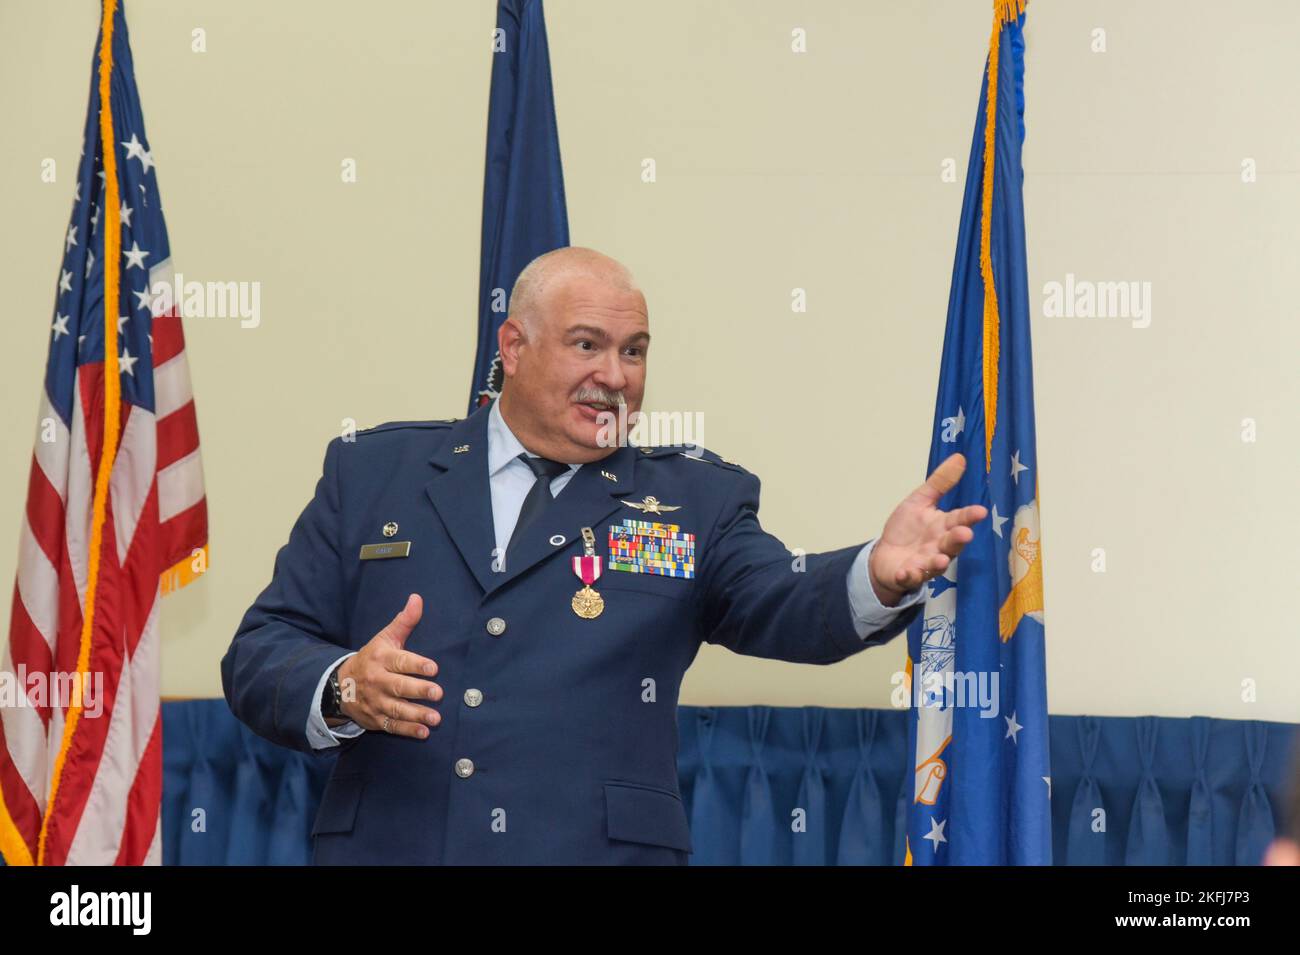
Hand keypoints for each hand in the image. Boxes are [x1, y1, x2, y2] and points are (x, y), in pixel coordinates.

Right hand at [336, 594, 441, 738]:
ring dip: (416, 715)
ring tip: (436, 718)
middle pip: (398, 686)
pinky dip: (407, 730)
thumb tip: (417, 598)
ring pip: (396, 709)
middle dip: (418, 691)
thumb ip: (404, 621)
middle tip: (438, 693)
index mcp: (381, 659)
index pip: (400, 661)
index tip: (434, 668)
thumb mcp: (385, 638)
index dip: (416, 664)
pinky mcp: (375, 719)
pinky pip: (391, 727)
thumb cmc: (372, 658)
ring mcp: (375, 702)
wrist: (340, 685)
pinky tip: (423, 732)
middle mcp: (377, 681)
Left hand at [868, 453, 987, 605]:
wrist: (886, 556)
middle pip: (952, 543)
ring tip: (942, 559)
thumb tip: (960, 456)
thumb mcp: (920, 501)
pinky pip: (910, 577)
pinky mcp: (909, 575)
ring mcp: (925, 563)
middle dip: (958, 540)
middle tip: (965, 534)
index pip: (959, 519)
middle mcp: (939, 546)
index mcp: (943, 526)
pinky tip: (905, 572)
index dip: (970, 516)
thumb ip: (940, 482)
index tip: (981, 511)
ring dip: (938, 562)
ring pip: (936, 564)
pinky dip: (909, 575)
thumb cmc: (908, 528)